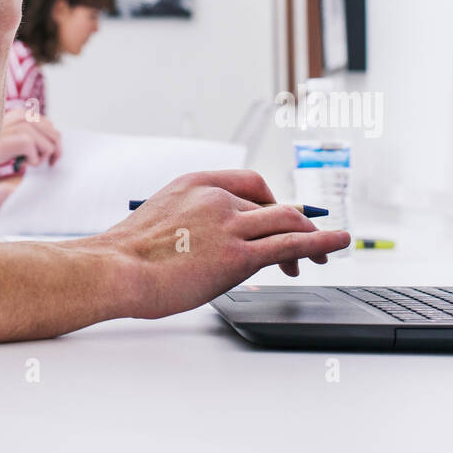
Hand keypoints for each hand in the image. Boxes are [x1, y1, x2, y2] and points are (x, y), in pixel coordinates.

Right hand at [0, 107, 61, 167]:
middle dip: (54, 151)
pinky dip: (31, 162)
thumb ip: (29, 134)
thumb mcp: (12, 139)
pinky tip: (18, 163)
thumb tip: (56, 139)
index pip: (49, 125)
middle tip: (49, 164)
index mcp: (21, 113)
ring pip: (49, 144)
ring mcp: (19, 125)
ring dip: (40, 158)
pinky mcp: (18, 138)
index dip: (54, 141)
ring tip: (25, 162)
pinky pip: (36, 153)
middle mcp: (22, 115)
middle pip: (54, 133)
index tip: (52, 159)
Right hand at [102, 170, 351, 318]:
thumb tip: (204, 242)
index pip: (249, 183)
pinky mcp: (239, 255)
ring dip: (312, 237)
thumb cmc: (127, 254)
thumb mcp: (160, 219)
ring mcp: (229, 224)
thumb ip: (189, 220)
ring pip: (287, 221)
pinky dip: (320, 242)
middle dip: (294, 223)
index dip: (271, 202)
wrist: (115, 268)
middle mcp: (217, 196)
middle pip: (273, 203)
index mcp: (196, 183)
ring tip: (326, 253)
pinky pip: (290, 244)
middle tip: (303, 247)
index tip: (280, 217)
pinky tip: (337, 244)